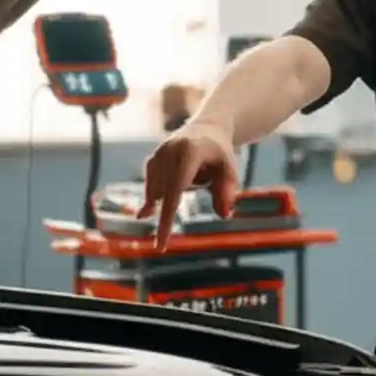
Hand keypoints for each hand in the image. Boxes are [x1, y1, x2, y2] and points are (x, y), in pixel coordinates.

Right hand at [139, 122, 238, 248]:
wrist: (209, 129)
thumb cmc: (221, 154)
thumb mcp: (230, 170)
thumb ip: (228, 191)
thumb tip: (225, 215)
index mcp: (188, 152)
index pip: (174, 193)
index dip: (166, 222)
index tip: (160, 247)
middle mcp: (168, 151)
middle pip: (165, 195)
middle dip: (173, 209)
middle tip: (186, 209)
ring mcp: (157, 155)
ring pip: (159, 194)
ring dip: (177, 194)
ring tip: (197, 173)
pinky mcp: (151, 161)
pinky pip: (152, 188)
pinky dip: (159, 198)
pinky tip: (146, 213)